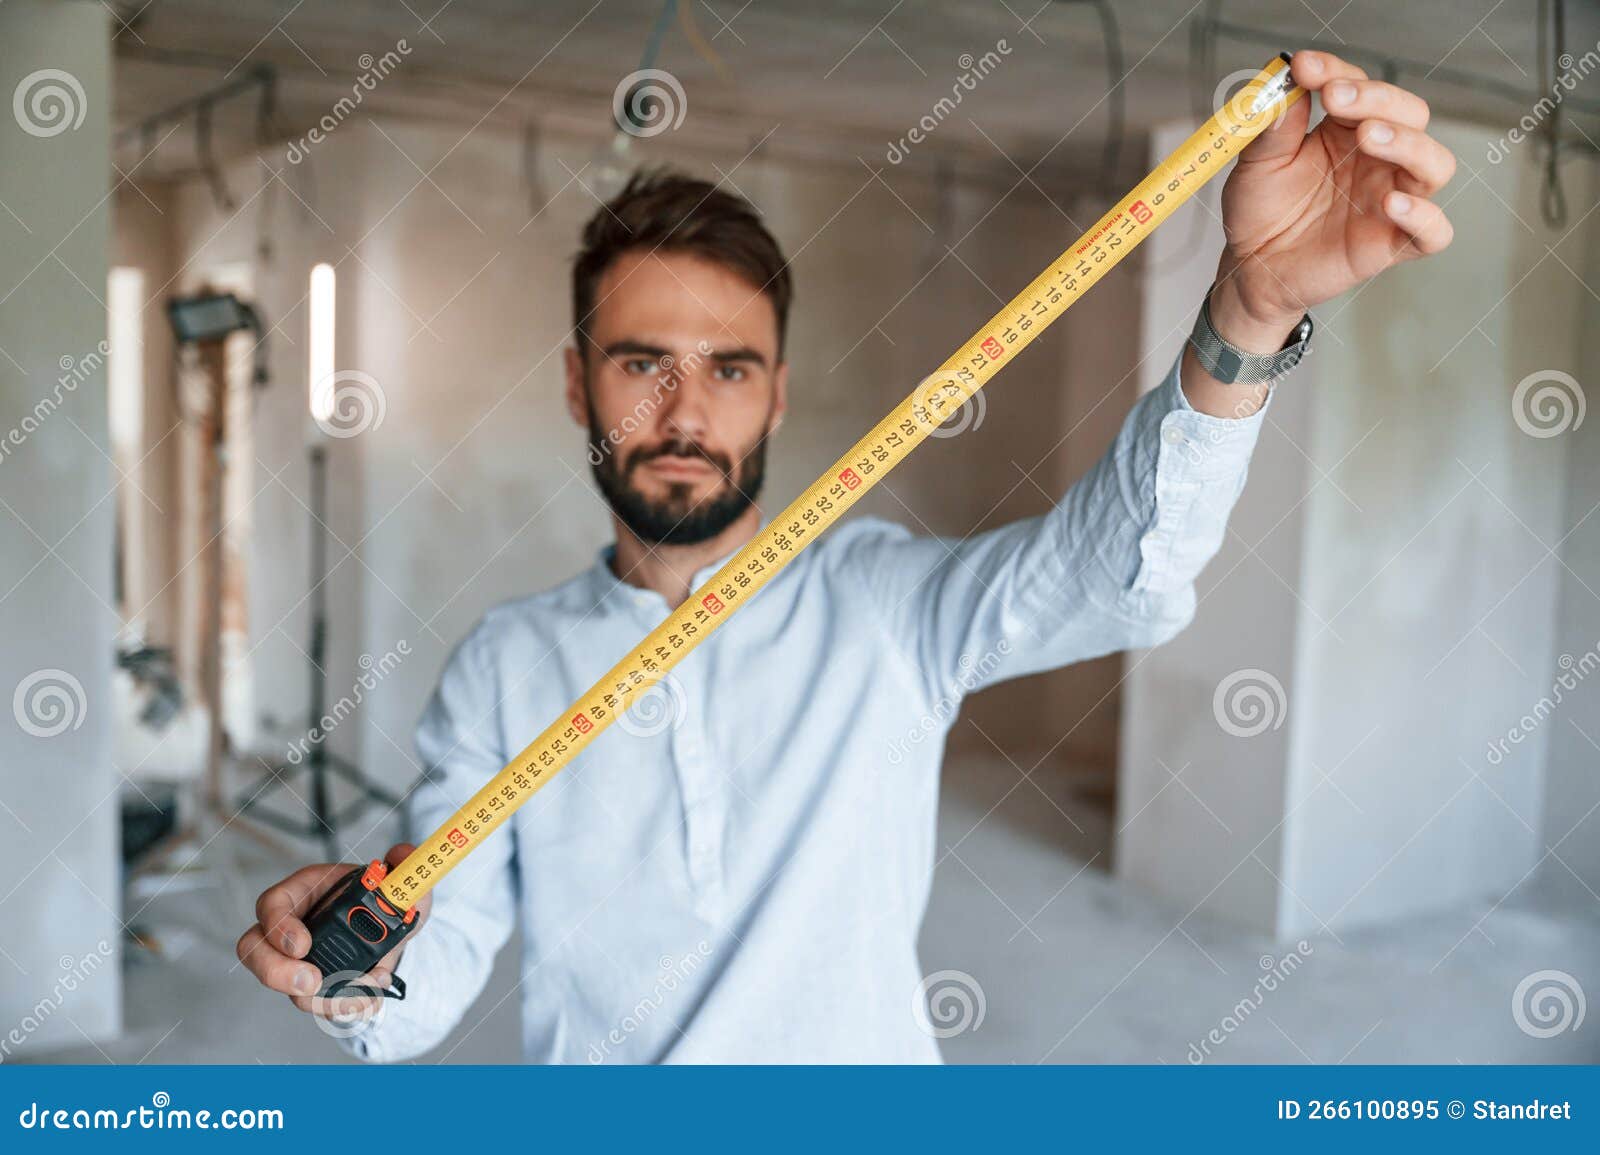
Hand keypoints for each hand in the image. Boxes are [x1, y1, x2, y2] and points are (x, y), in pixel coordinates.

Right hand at [235, 842, 430, 1025]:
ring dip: (325, 999)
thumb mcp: (397, 878)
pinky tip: (372, 997)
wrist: (395, 924)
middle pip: (255, 951)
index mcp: (307, 891)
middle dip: (279, 974)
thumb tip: (402, 854)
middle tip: (312, 983)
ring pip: (287, 988)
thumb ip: (402, 865)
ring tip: (366, 990)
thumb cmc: (382, 895)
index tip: (302, 946)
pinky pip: (318, 1005)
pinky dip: (345, 1007)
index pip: (272, 904)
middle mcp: (294, 926)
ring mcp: (300, 960)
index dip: (279, 927)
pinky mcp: (316, 986)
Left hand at [1212, 49, 1457, 352]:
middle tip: (1335, 98)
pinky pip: (1433, 232)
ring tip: (1369, 137)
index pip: (1360, 88)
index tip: (1304, 68)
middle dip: (1377, 99)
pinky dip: (1424, 217)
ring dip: (1408, 143)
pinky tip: (1393, 203)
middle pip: (1410, 115)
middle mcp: (1378, 159)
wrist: (1251, 268)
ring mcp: (1390, 198)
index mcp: (1346, 130)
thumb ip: (1274, 128)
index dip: (1336, 72)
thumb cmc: (1259, 211)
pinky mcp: (1393, 244)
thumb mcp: (1257, 164)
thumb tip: (1287, 86)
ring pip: (1433, 164)